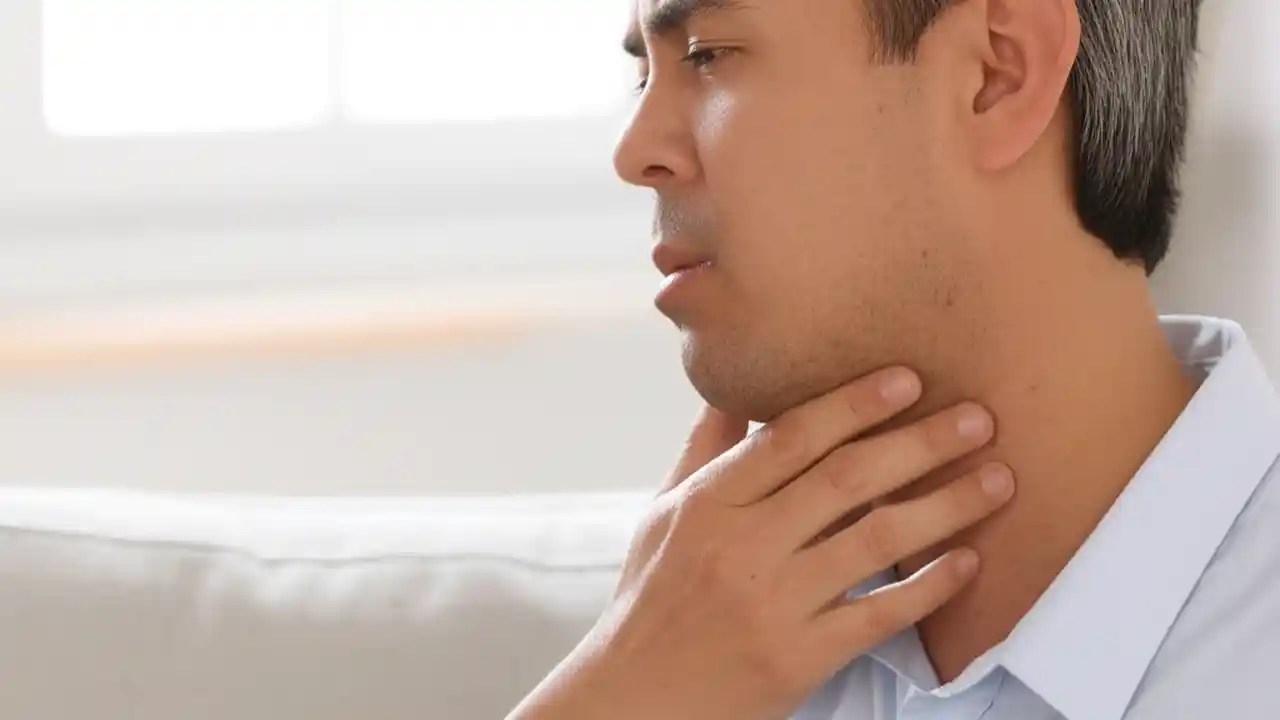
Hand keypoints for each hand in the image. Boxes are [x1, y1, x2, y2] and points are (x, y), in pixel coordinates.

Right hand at [507, 366, 1012, 719]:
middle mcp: (742, 546)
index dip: (852, 404)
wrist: (636, 698)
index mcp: (708, 505)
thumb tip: (731, 392)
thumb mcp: (663, 518)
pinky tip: (967, 563)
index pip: (790, 439)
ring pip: (874, 540)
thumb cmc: (652, 602)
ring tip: (997, 480)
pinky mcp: (799, 658)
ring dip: (945, 506)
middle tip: (978, 418)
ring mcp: (772, 604)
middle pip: (845, 479)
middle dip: (919, 443)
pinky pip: (879, 615)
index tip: (907, 379)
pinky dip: (928, 587)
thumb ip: (705, 454)